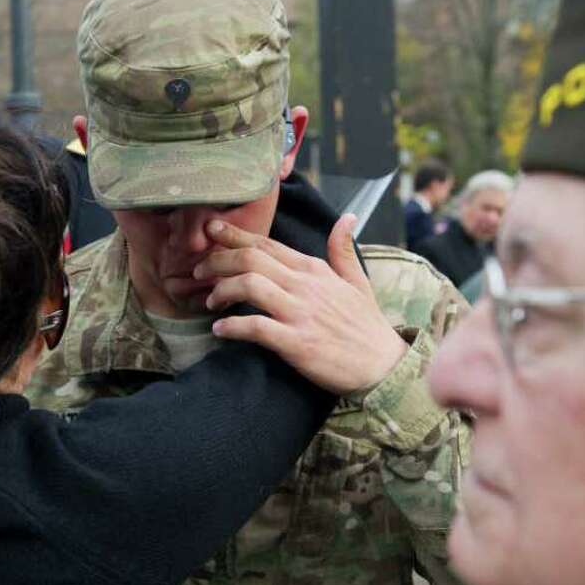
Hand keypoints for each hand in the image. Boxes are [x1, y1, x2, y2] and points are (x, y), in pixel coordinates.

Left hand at [194, 214, 407, 394]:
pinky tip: (221, 330)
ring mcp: (301, 313)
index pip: (267, 245)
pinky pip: (256, 327)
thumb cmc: (367, 325)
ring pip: (250, 286)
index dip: (234, 236)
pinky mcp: (297, 343)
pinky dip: (233, 326)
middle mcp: (306, 286)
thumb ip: (343, 249)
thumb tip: (347, 217)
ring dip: (222, 291)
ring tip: (210, 302)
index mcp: (315, 270)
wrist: (384, 366)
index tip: (210, 232)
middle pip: (251, 259)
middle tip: (199, 270)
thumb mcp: (358, 281)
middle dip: (217, 260)